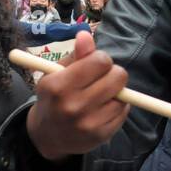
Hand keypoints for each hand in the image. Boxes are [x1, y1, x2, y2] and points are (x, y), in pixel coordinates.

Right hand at [27, 31, 129, 160]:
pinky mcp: (101, 135)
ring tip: (100, 95)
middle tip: (102, 78)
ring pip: (123, 96)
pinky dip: (118, 107)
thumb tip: (86, 35)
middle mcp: (73, 106)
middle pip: (117, 77)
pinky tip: (102, 109)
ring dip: (116, 92)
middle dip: (113, 73)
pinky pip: (123, 112)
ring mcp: (89, 123)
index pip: (100, 61)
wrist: (47, 136)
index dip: (101, 59)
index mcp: (58, 86)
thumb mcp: (56, 73)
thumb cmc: (54, 97)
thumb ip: (75, 55)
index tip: (95, 64)